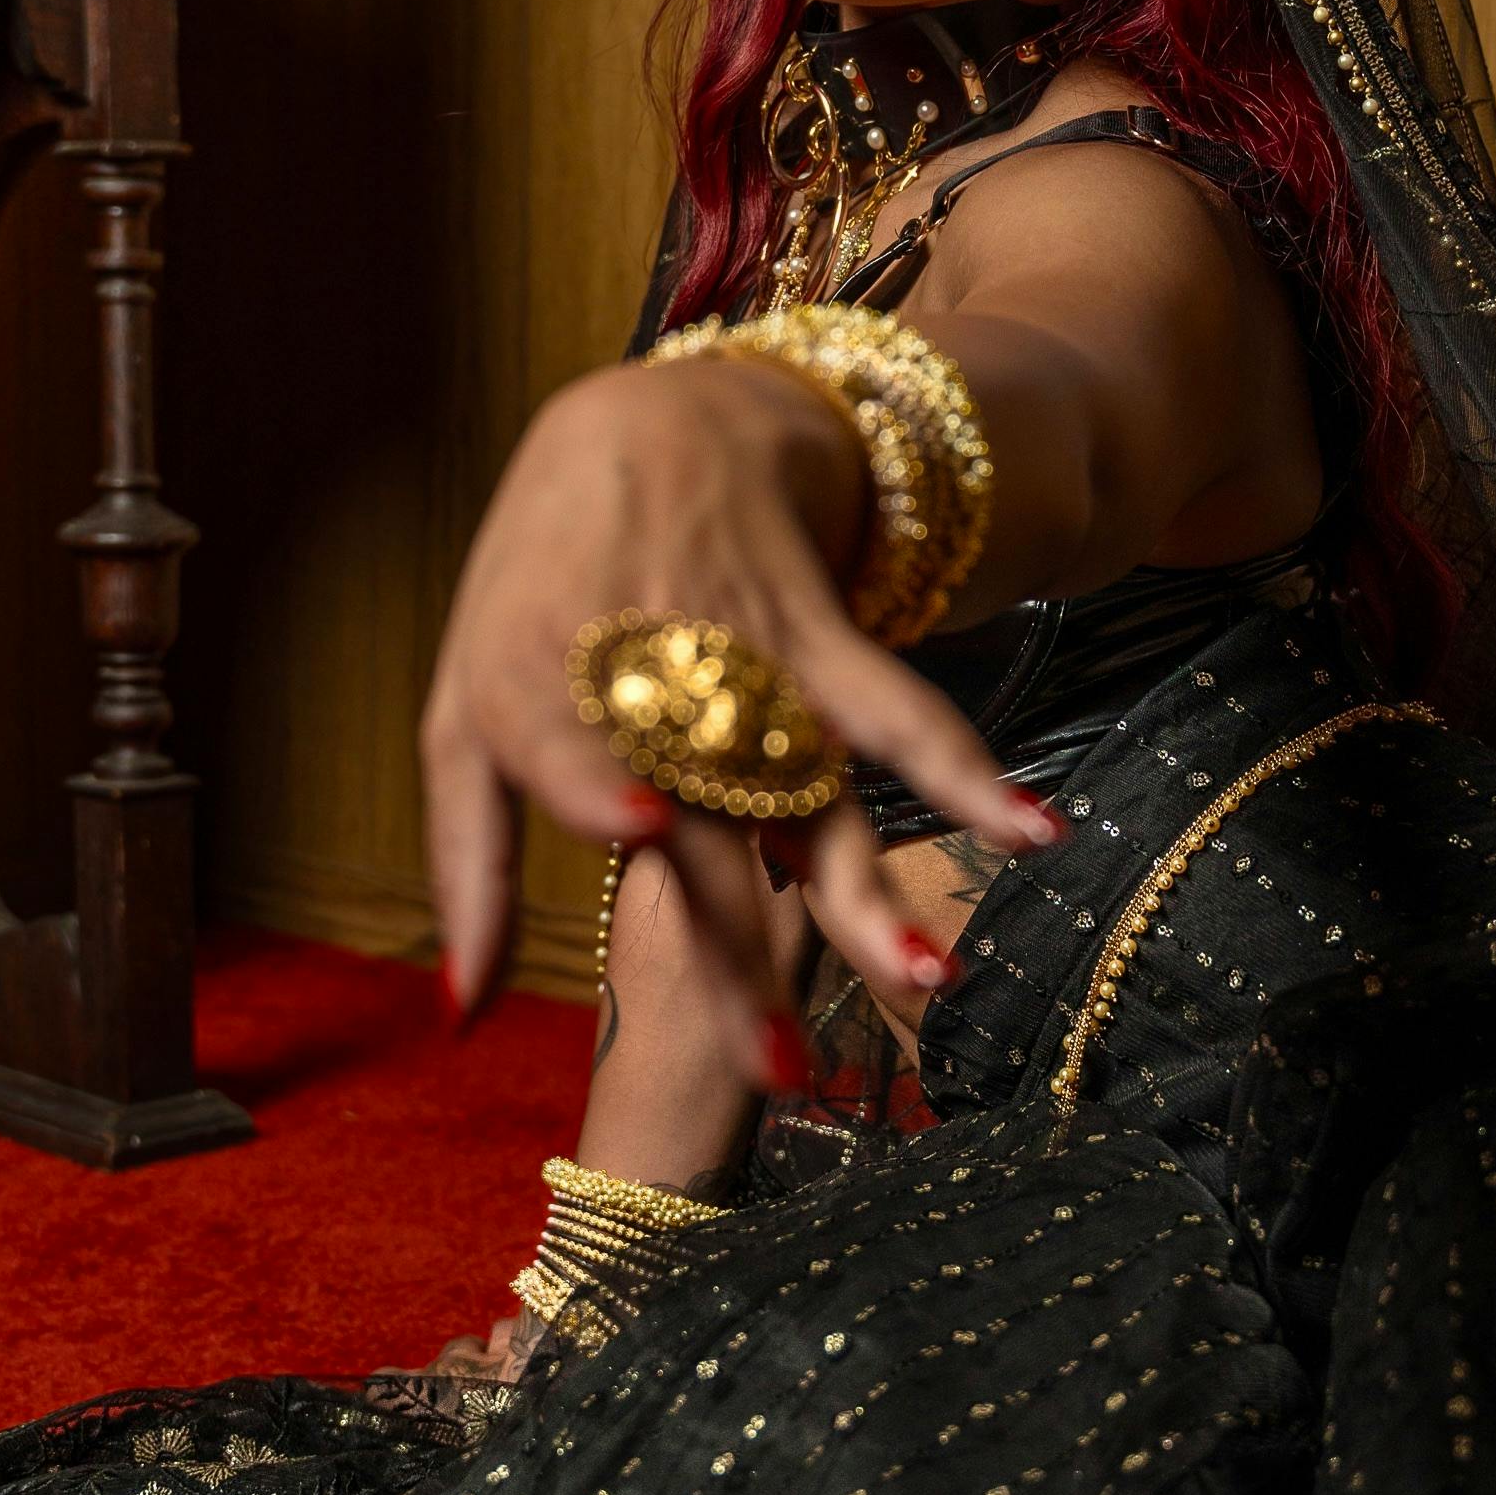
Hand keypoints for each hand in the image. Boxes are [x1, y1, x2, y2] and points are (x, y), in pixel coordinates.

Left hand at [421, 356, 1060, 1072]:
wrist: (652, 429)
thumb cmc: (537, 586)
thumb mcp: (464, 704)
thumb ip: (466, 857)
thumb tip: (462, 1010)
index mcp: (533, 686)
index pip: (562, 735)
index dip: (597, 777)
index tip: (647, 822)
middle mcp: (647, 686)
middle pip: (702, 829)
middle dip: (742, 946)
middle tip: (776, 1065)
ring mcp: (748, 670)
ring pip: (813, 796)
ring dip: (870, 890)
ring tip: (923, 976)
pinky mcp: (824, 648)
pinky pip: (899, 716)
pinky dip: (966, 771)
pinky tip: (1033, 832)